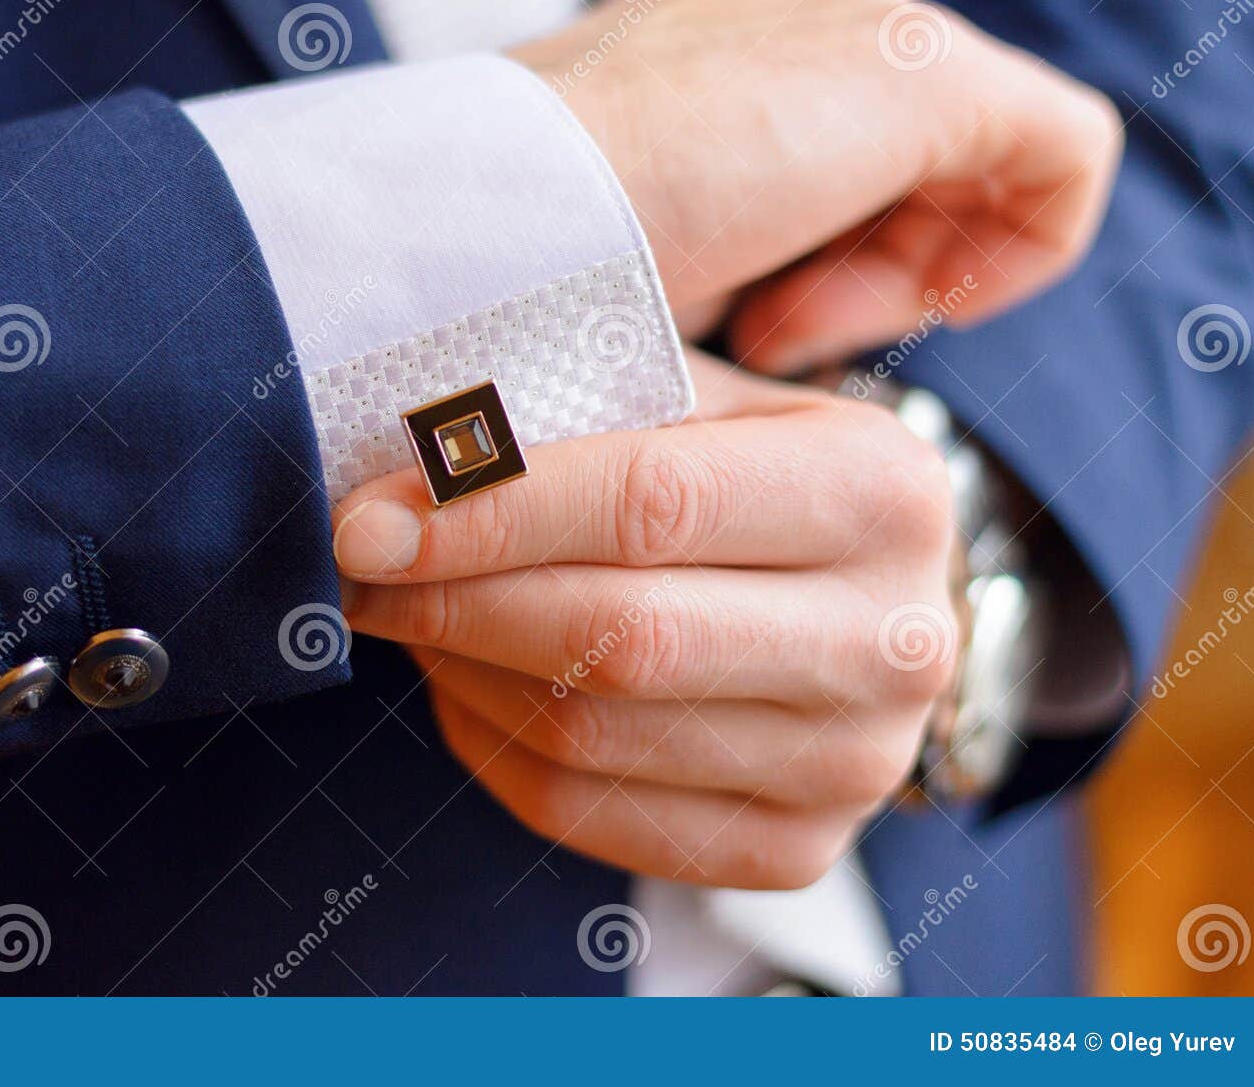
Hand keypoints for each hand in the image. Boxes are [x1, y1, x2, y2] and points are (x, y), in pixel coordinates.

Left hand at [332, 350, 955, 887]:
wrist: (849, 599)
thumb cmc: (745, 476)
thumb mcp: (698, 402)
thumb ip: (582, 410)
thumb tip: (406, 462)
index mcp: (882, 491)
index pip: (655, 504)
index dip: (492, 514)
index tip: (368, 520)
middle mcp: (895, 643)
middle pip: (621, 638)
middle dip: (455, 600)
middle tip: (358, 570)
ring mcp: (854, 766)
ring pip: (590, 735)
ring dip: (461, 669)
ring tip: (409, 610)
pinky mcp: (793, 851)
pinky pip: (587, 815)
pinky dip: (492, 744)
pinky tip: (463, 678)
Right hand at [507, 0, 1121, 373]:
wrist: (482, 231)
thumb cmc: (515, 272)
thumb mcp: (619, 253)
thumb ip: (705, 247)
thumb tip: (750, 314)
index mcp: (715, 34)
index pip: (836, 144)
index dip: (820, 259)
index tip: (745, 328)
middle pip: (911, 153)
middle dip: (858, 270)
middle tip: (767, 339)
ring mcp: (858, 20)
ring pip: (969, 161)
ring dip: (898, 275)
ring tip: (788, 328)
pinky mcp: (922, 71)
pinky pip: (1059, 160)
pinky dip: (1009, 258)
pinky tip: (899, 309)